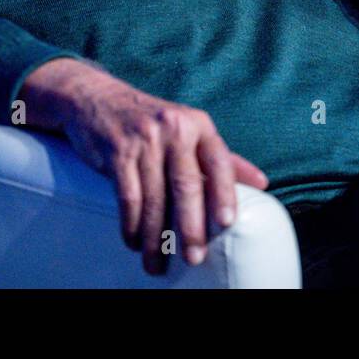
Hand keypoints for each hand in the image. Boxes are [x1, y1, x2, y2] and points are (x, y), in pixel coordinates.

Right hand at [19, 58, 268, 275]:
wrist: (96, 97)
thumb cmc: (152, 121)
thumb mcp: (189, 130)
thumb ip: (223, 158)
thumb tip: (262, 182)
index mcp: (198, 124)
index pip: (219, 161)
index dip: (225, 192)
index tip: (228, 222)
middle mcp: (174, 128)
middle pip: (186, 184)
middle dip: (190, 225)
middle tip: (194, 257)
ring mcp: (144, 139)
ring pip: (153, 197)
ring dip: (155, 236)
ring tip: (157, 262)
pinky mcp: (117, 151)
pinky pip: (127, 196)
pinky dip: (131, 224)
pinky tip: (134, 241)